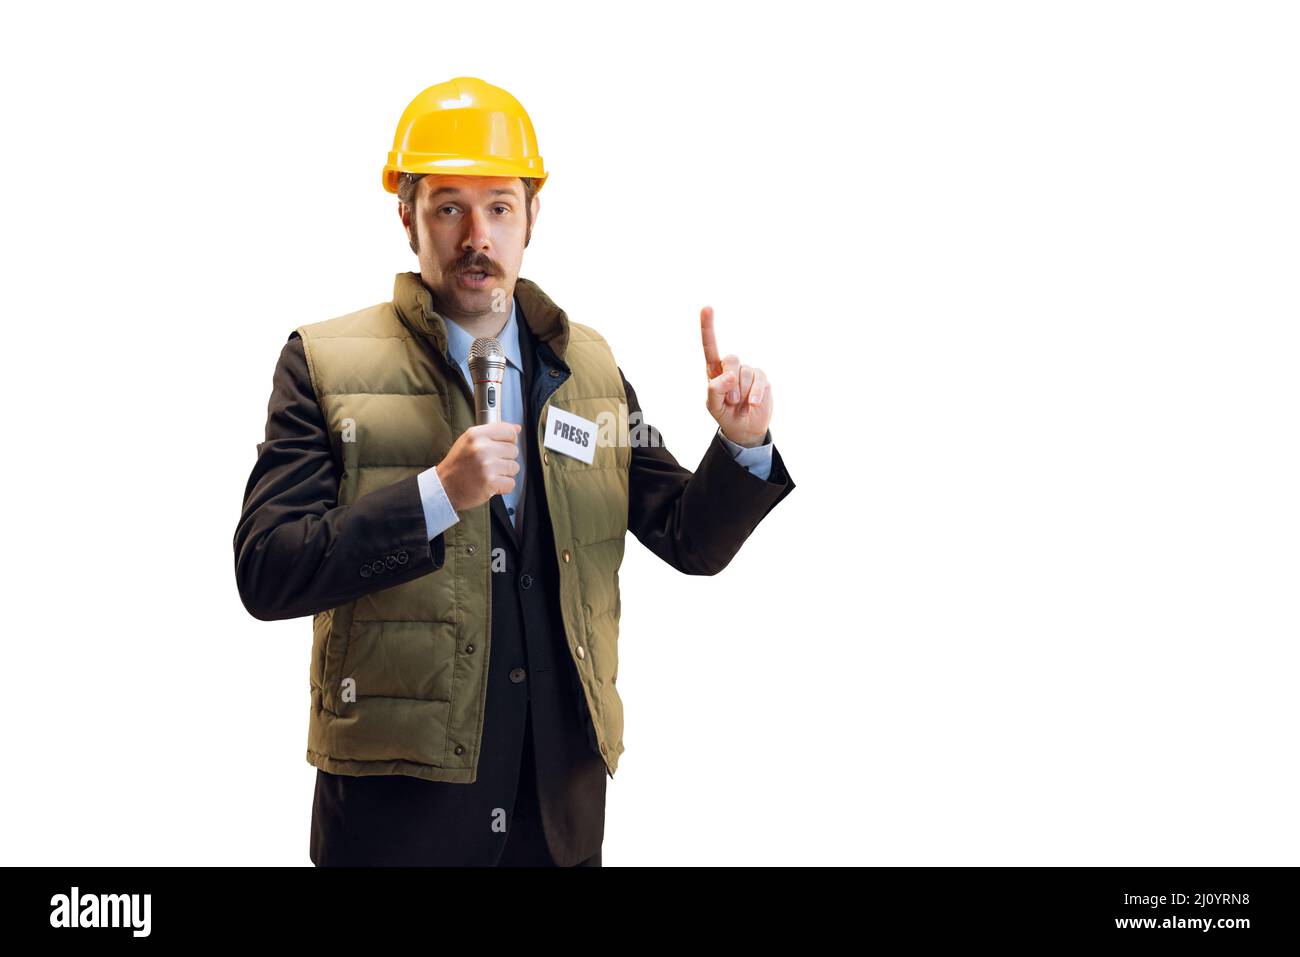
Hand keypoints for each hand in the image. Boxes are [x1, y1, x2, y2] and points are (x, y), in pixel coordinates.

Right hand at [435, 421, 521, 510]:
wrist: (444, 488)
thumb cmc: (458, 464)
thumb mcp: (469, 441)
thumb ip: (493, 432)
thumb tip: (516, 428)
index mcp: (476, 435)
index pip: (509, 431)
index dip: (510, 440)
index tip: (503, 446)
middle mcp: (482, 448)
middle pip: (513, 450)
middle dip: (505, 459)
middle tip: (490, 464)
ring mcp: (487, 466)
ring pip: (514, 467)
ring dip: (505, 473)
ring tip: (490, 474)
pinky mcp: (490, 482)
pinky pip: (511, 483)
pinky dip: (503, 486)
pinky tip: (491, 484)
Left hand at [700, 305, 772, 447]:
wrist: (745, 428)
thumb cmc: (726, 414)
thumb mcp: (713, 406)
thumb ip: (714, 390)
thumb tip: (729, 375)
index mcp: (715, 370)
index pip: (710, 346)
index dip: (708, 327)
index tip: (706, 308)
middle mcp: (731, 367)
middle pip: (731, 359)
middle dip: (730, 381)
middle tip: (730, 400)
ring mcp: (748, 372)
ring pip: (745, 373)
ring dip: (741, 393)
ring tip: (739, 404)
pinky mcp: (762, 378)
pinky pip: (759, 381)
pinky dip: (755, 394)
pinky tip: (751, 404)